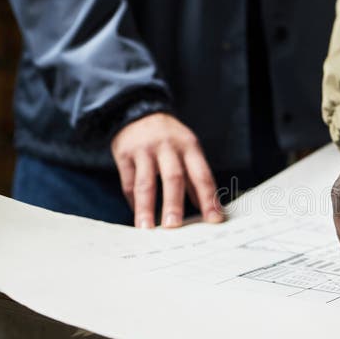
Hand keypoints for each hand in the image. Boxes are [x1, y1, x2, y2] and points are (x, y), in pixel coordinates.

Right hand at [111, 113, 223, 227]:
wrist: (138, 110)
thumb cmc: (170, 138)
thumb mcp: (188, 150)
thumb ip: (196, 178)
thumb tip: (207, 209)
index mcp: (190, 147)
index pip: (202, 176)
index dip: (209, 199)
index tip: (214, 220)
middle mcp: (168, 147)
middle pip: (173, 178)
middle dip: (174, 204)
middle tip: (174, 227)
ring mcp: (144, 150)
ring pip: (146, 183)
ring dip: (146, 207)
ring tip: (146, 228)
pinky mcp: (124, 154)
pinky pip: (129, 182)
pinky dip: (133, 201)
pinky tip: (138, 216)